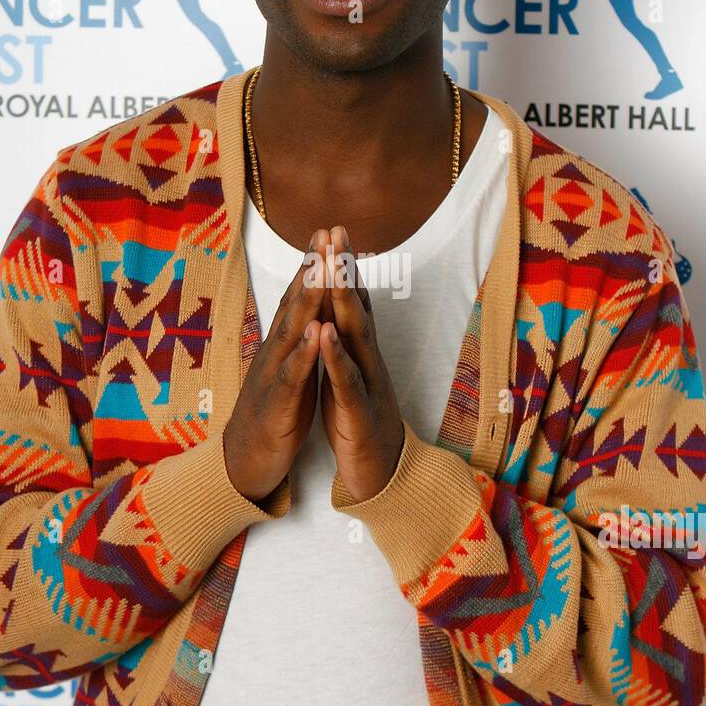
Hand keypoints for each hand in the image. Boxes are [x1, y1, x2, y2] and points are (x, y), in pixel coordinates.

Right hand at [223, 228, 329, 503]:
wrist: (245, 461)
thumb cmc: (273, 412)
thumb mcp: (289, 369)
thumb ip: (297, 339)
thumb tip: (311, 308)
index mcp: (283, 346)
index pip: (298, 298)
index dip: (312, 266)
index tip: (327, 233)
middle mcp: (275, 352)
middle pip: (294, 304)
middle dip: (311, 269)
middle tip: (324, 234)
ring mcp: (273, 376)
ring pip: (291, 333)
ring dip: (306, 301)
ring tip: (321, 271)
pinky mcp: (276, 405)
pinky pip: (292, 376)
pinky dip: (305, 354)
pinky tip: (318, 334)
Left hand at [318, 225, 404, 501]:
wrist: (381, 474)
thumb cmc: (359, 421)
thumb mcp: (352, 374)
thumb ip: (350, 342)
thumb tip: (347, 308)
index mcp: (359, 352)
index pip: (353, 302)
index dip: (344, 267)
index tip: (334, 231)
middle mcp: (366, 360)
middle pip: (357, 306)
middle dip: (345, 268)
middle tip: (337, 230)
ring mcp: (366, 383)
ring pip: (356, 336)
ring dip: (345, 300)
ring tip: (335, 266)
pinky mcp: (358, 412)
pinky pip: (346, 380)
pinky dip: (335, 355)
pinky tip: (325, 332)